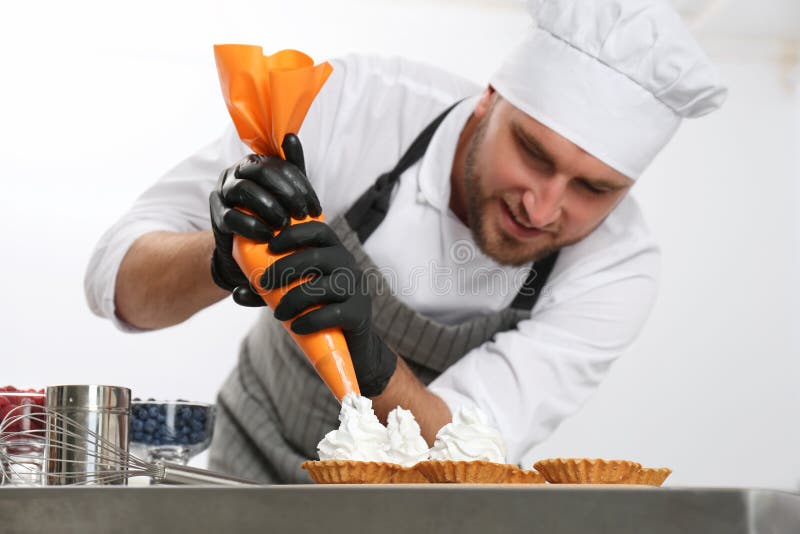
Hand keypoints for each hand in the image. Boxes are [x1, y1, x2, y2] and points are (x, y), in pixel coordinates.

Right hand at [209, 134, 321, 306]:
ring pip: (244, 190)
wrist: (247, 250)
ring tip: (284, 224)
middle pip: (261, 172)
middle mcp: (235, 173)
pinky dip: (252, 226)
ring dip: (269, 207)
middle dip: (286, 193)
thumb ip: (292, 168)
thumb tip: (291, 137)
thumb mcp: (285, 194)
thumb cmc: (270, 217)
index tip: (315, 208)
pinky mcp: (216, 216)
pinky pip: (232, 216)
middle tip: (302, 214)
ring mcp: (222, 193)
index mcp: (253, 164)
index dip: (299, 185)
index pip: (278, 164)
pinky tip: (268, 236)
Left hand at [261, 221, 397, 396]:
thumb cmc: (319, 312)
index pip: (319, 230)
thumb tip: (236, 292)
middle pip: (317, 257)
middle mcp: (349, 266)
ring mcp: (357, 289)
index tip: (270, 245)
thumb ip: (269, 292)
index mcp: (333, 253)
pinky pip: (333, 313)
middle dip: (286, 268)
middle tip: (264, 283)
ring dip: (295, 299)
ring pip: (324, 286)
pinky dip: (310, 320)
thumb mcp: (293, 296)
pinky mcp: (359, 313)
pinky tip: (297, 327)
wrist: (350, 346)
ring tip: (279, 313)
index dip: (294, 233)